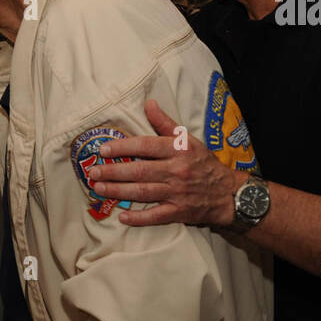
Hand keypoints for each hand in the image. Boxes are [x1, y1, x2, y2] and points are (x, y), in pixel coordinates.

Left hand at [85, 99, 245, 226]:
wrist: (227, 192)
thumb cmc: (203, 163)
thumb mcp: (188, 139)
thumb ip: (165, 123)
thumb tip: (149, 103)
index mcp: (178, 150)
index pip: (145, 146)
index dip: (123, 147)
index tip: (103, 150)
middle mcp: (177, 170)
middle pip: (139, 171)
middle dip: (113, 172)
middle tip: (93, 172)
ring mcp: (177, 193)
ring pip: (143, 192)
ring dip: (118, 191)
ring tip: (98, 189)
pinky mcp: (179, 212)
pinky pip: (156, 216)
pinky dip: (138, 217)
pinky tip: (122, 216)